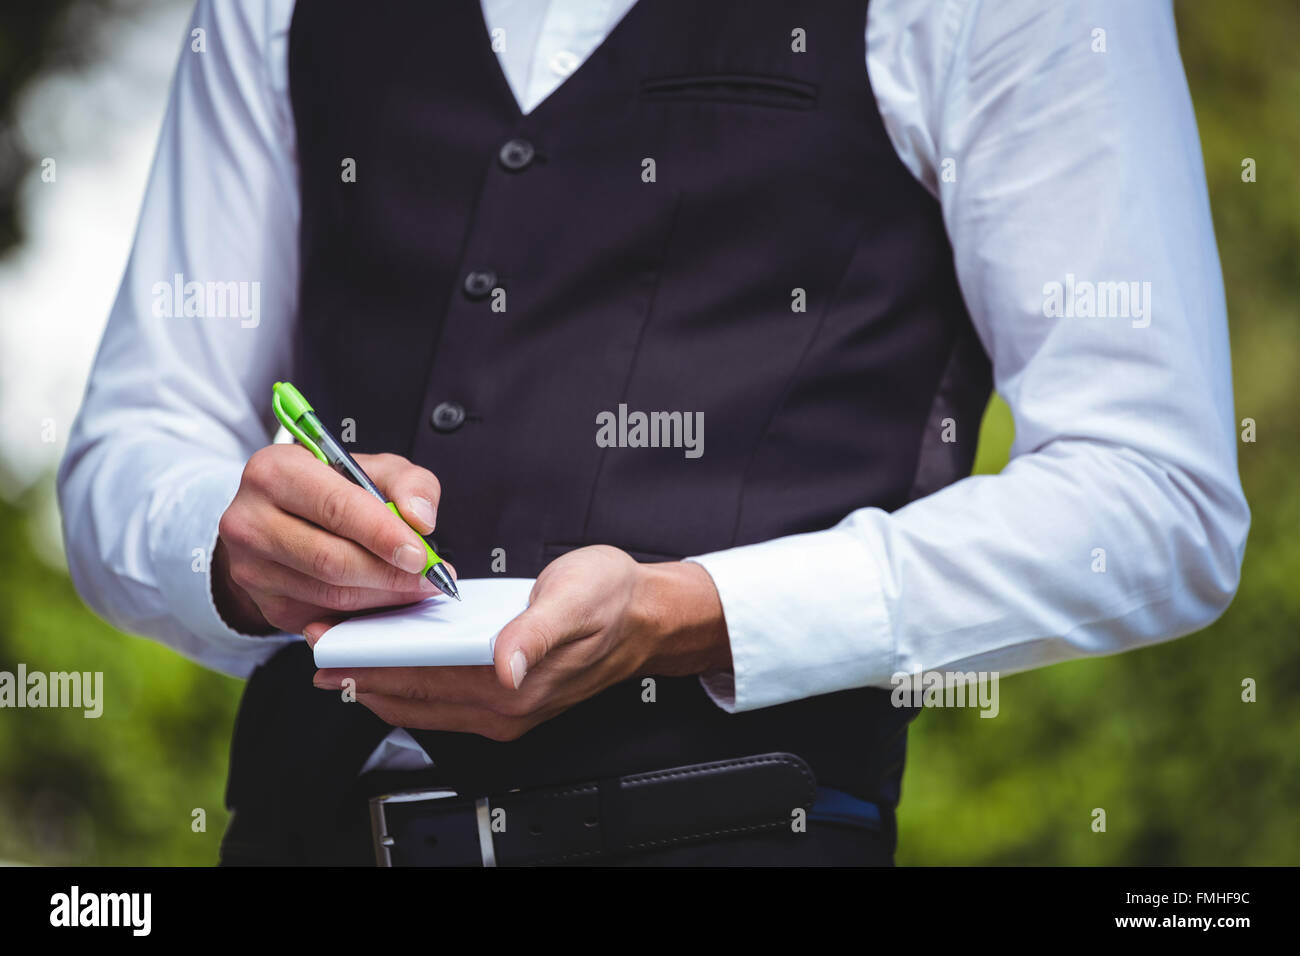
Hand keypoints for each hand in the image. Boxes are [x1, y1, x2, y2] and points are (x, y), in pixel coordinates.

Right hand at [213, 445, 451, 634]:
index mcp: (275, 473)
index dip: (383, 535)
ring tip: (416, 585)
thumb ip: (408, 483)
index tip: (420, 554)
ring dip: (384, 596)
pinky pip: (325, 617)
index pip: (336, 508)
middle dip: (391, 573)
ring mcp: (251, 568)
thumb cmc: (330, 490)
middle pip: (332, 560)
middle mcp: (251, 520)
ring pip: (331, 594)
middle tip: (429, 576)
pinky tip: (386, 598)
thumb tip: (420, 518)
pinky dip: (365, 613)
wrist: (283, 518)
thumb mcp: (373, 469)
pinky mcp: (266, 604)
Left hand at [306, 545, 731, 740]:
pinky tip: (392, 666)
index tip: (331, 648)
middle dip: (360, 675)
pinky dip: (408, 683)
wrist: (647, 615)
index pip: (423, 678)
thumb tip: (506, 663)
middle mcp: (506, 705)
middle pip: (415, 696)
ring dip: (378, 682)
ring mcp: (505, 707)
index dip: (371, 662)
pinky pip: (442, 700)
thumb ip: (536, 632)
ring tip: (339, 663)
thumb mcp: (576, 599)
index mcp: (515, 683)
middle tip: (317, 651)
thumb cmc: (613, 599)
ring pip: (424, 702)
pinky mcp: (507, 698)